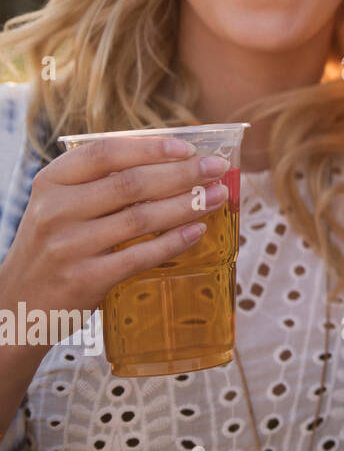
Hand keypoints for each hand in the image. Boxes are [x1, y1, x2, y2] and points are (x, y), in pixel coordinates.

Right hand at [0, 135, 230, 341]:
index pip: (104, 153)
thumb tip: (173, 161)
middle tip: (217, 168)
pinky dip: (173, 241)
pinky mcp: (84, 279)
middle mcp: (56, 210)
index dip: (150, 148)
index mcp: (51, 182)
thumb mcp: (61, 205)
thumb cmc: (55, 244)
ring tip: (217, 196)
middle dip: (182, 173)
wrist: (18, 302)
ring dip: (187, 204)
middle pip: (131, 184)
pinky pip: (139, 256)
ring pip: (140, 218)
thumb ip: (102, 183)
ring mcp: (69, 246)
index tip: (188, 148)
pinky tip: (197, 231)